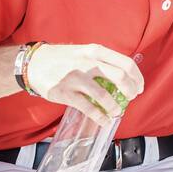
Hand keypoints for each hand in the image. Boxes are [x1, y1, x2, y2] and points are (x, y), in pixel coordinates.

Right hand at [24, 43, 145, 123]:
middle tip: (130, 99)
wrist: (32, 63)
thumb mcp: (83, 51)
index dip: (137, 77)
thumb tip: (123, 76)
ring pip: (104, 95)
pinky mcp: (65, 93)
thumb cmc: (62, 58)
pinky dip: (99, 116)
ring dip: (114, 107)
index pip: (126, 63)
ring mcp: (75, 77)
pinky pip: (87, 107)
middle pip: (120, 77)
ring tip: (116, 112)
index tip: (139, 87)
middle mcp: (87, 62)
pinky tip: (104, 120)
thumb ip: (101, 61)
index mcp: (95, 51)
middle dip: (130, 91)